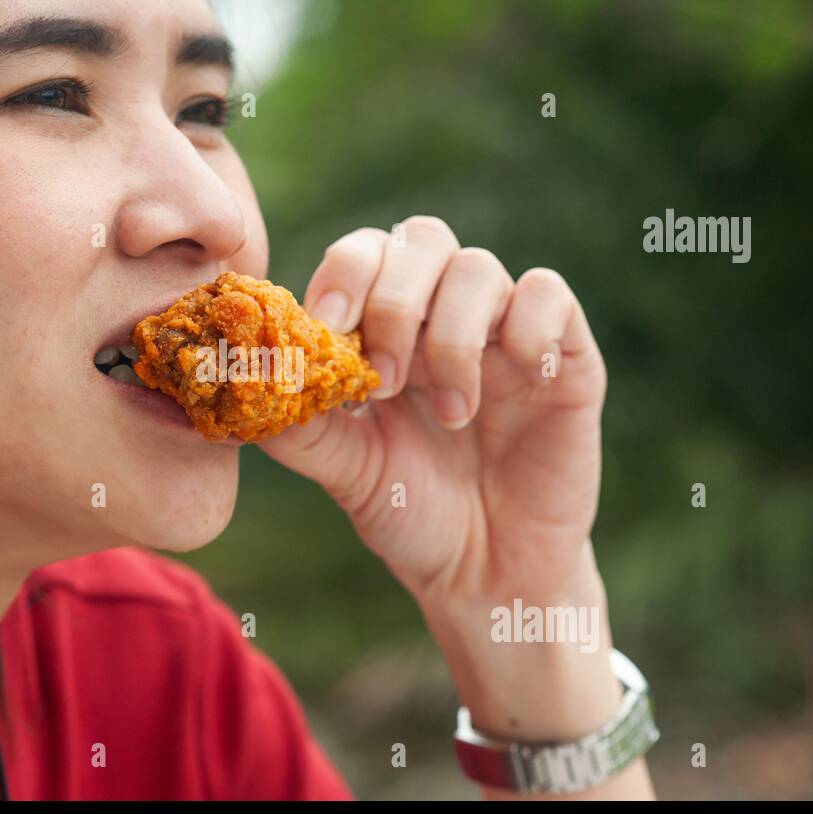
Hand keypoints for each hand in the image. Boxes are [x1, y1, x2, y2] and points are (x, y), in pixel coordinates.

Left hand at [261, 216, 607, 608]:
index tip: (327, 327)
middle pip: (419, 240)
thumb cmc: (410, 513)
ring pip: (477, 266)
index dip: (344, 274)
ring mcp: (503, 332)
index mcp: (387, 329)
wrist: (486, 574)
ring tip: (451, 415)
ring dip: (452, 337)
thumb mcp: (347, 471)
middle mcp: (444, 316)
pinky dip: (526, 324)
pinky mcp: (563, 356)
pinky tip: (515, 378)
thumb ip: (301, 424)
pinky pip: (548, 293)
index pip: (364, 254)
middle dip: (393, 301)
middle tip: (384, 381)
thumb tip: (249, 377)